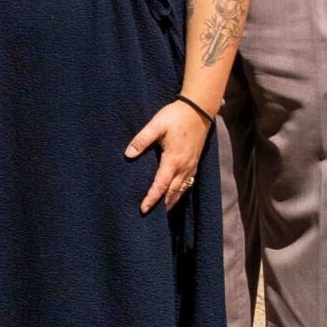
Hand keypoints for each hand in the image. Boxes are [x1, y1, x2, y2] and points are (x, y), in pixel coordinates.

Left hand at [125, 93, 209, 209]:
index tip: (143, 209)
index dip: (151, 198)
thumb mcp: (156, 125)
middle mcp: (184, 167)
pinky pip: (187, 183)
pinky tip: (174, 196)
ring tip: (161, 212)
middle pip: (172, 192)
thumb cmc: (175, 116)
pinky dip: (179, 193)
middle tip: (150, 216)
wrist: (199, 110)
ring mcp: (191, 166)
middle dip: (161, 205)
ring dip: (171, 201)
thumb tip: (128, 154)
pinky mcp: (194, 163)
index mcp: (173, 160)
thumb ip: (141, 139)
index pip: (161, 185)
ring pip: (181, 190)